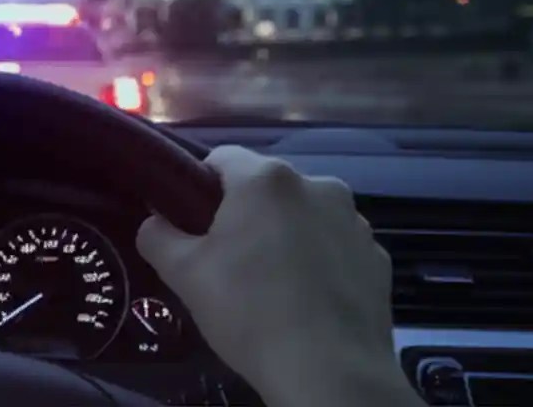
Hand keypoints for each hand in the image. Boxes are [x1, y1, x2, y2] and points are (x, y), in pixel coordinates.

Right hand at [137, 146, 419, 406]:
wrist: (330, 374)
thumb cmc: (249, 312)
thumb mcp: (184, 275)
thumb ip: (158, 236)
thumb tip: (155, 224)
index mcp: (266, 179)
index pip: (222, 159)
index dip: (200, 188)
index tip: (193, 226)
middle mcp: (318, 185)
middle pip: (266, 189)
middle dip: (246, 215)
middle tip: (227, 262)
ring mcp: (354, 222)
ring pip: (305, 216)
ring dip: (287, 236)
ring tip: (272, 286)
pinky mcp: (378, 257)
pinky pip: (336, 248)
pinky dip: (321, 263)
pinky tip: (308, 302)